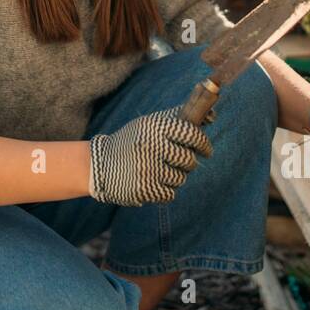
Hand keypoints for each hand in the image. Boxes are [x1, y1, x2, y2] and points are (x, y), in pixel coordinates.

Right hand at [88, 105, 213, 206]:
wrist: (98, 165)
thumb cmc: (131, 142)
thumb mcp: (148, 125)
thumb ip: (176, 120)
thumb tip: (211, 116)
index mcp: (154, 127)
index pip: (191, 133)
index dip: (203, 144)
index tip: (205, 151)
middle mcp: (152, 145)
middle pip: (188, 160)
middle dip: (187, 163)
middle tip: (178, 162)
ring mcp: (148, 168)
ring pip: (180, 178)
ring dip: (174, 177)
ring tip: (157, 170)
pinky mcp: (144, 188)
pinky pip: (170, 193)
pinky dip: (164, 190)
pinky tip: (151, 182)